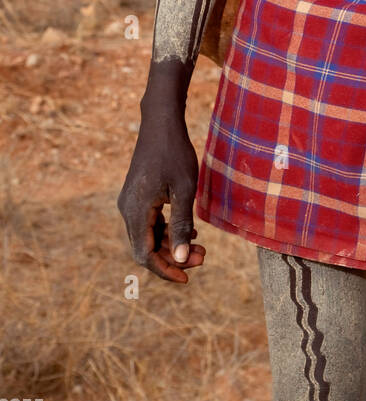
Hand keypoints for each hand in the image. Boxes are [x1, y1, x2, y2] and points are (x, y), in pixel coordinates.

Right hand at [117, 115, 205, 284]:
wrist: (161, 122)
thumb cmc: (175, 153)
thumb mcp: (185, 190)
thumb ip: (181, 226)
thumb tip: (179, 259)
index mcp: (136, 211)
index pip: (145, 255)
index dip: (165, 270)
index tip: (187, 278)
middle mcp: (127, 210)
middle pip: (146, 248)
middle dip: (173, 258)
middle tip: (204, 258)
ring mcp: (130, 202)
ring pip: (148, 236)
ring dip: (172, 245)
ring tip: (202, 247)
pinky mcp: (137, 195)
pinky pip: (150, 222)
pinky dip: (168, 230)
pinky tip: (190, 232)